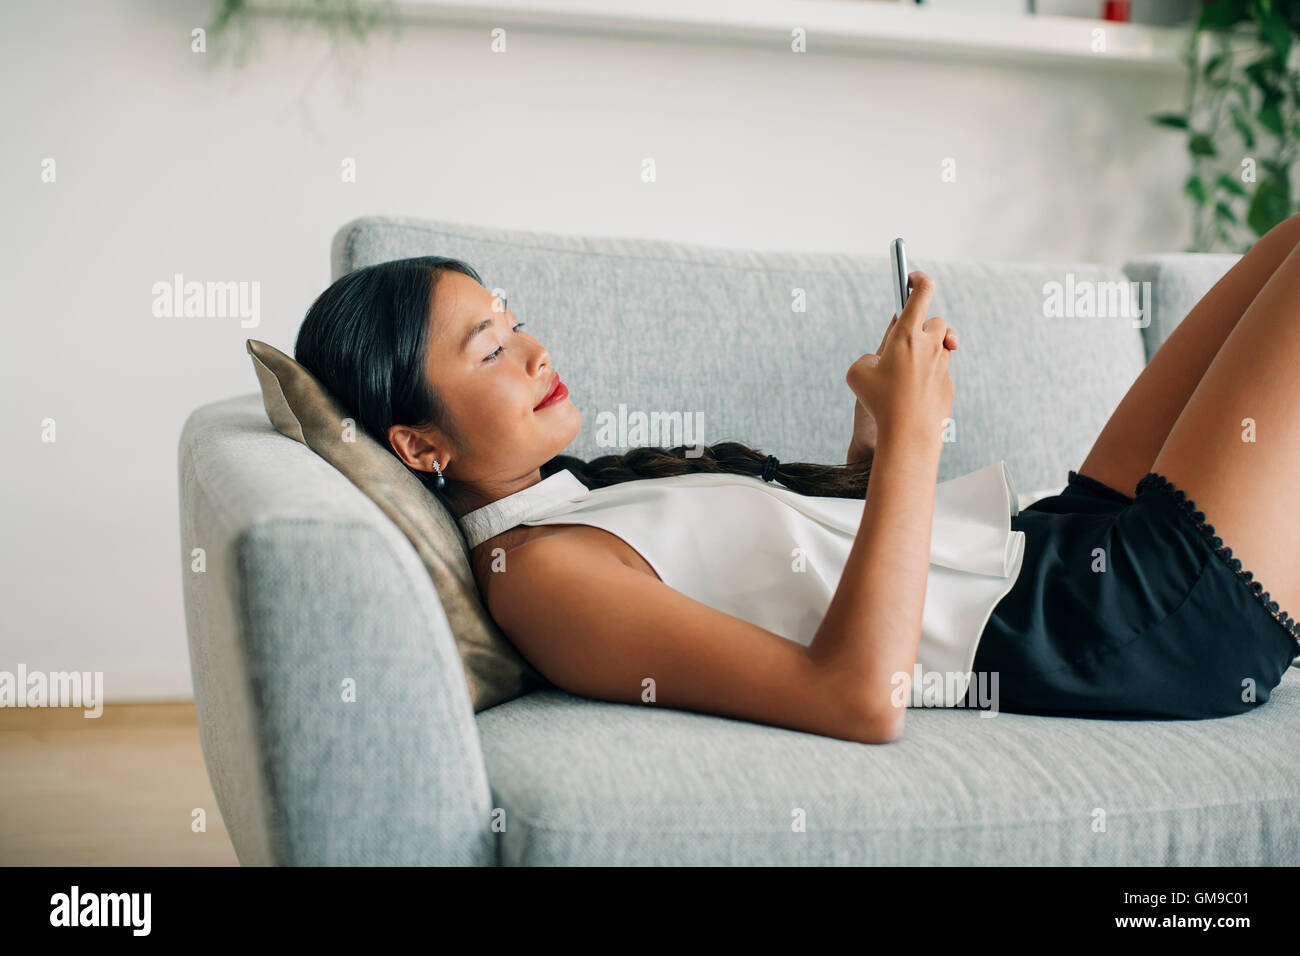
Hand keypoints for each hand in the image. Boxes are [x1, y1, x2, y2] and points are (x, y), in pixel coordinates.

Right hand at [846, 271, 956, 450]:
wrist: (909, 435)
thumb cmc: (879, 402)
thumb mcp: (857, 373)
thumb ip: (869, 357)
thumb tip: (881, 360)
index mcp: (907, 335)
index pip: (921, 291)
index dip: (917, 278)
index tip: (911, 276)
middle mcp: (930, 345)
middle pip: (936, 321)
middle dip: (924, 327)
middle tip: (907, 341)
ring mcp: (943, 366)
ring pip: (941, 348)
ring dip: (927, 354)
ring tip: (906, 374)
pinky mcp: (949, 385)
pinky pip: (940, 374)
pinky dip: (928, 381)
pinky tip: (912, 399)